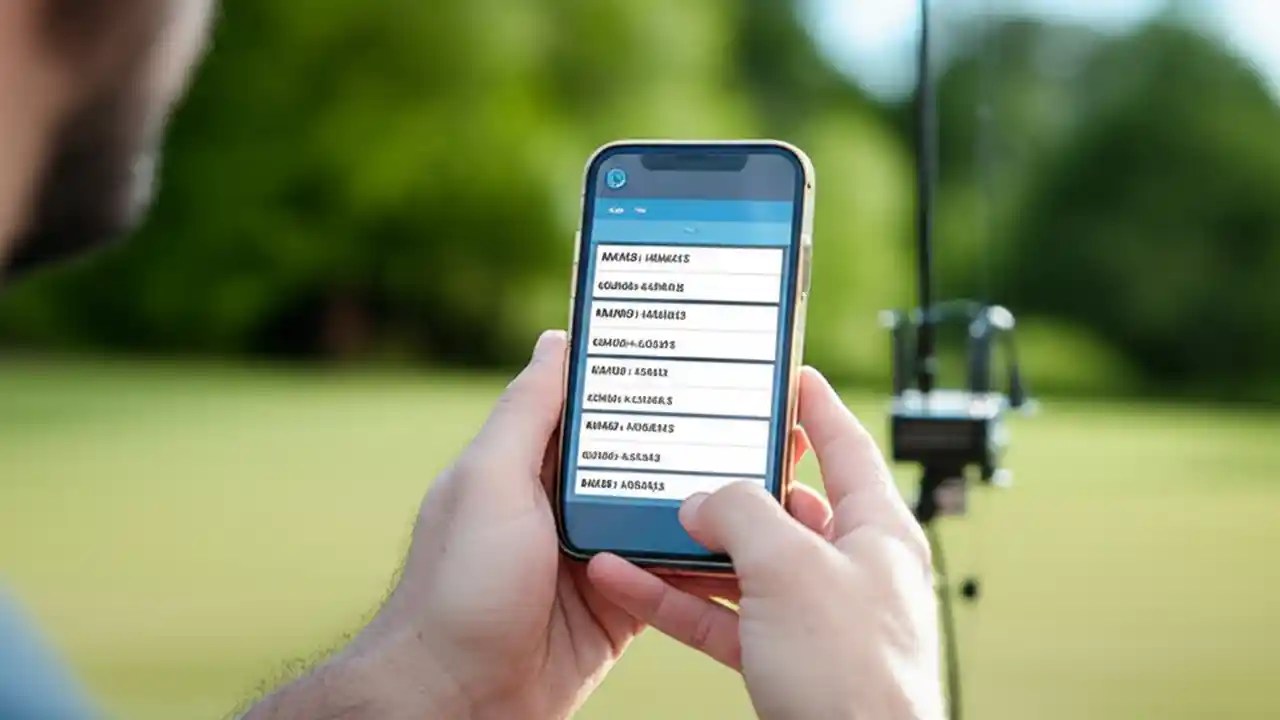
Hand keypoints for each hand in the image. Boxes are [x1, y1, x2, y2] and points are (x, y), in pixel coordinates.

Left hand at [244, 331, 833, 719]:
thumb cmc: (459, 589)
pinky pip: (674, 574)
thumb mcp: (489, 483)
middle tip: (764, 411)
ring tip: (775, 471)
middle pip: (645, 458)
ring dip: (714, 500)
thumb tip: (556, 340)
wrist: (458, 700)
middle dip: (700, 438)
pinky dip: (709, 562)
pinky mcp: (620, 605)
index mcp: (531, 463)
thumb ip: (526, 414)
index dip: (646, 376)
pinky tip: (750, 545)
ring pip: (668, 515)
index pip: (596, 404)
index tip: (702, 346)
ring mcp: (595, 555)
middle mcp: (564, 503)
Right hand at [588, 368, 943, 719]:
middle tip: (684, 456)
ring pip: (740, 565)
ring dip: (685, 547)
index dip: (816, 405)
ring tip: (633, 521)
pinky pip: (720, 615)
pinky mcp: (781, 660)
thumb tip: (702, 502)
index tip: (787, 374)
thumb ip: (740, 515)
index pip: (847, 447)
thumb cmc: (853, 676)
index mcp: (875, 530)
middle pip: (782, 507)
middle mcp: (848, 568)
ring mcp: (813, 617)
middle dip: (727, 485)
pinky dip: (675, 598)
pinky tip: (626, 579)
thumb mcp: (790, 568)